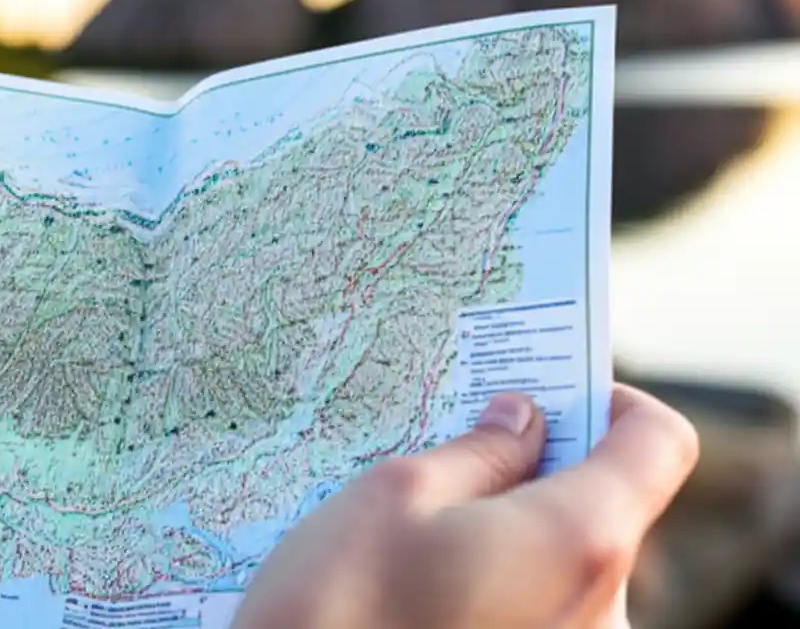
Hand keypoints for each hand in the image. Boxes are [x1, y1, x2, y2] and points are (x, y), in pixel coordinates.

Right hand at [233, 384, 698, 628]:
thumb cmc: (337, 606)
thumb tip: (521, 419)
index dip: (615, 402)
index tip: (559, 387)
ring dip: (515, 524)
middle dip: (546, 465)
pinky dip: (502, 575)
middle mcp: (601, 609)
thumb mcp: (398, 493)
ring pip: (569, 561)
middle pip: (609, 505)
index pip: (656, 446)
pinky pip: (542, 605)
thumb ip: (479, 450)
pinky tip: (428, 574)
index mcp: (579, 540)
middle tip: (466, 441)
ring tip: (427, 516)